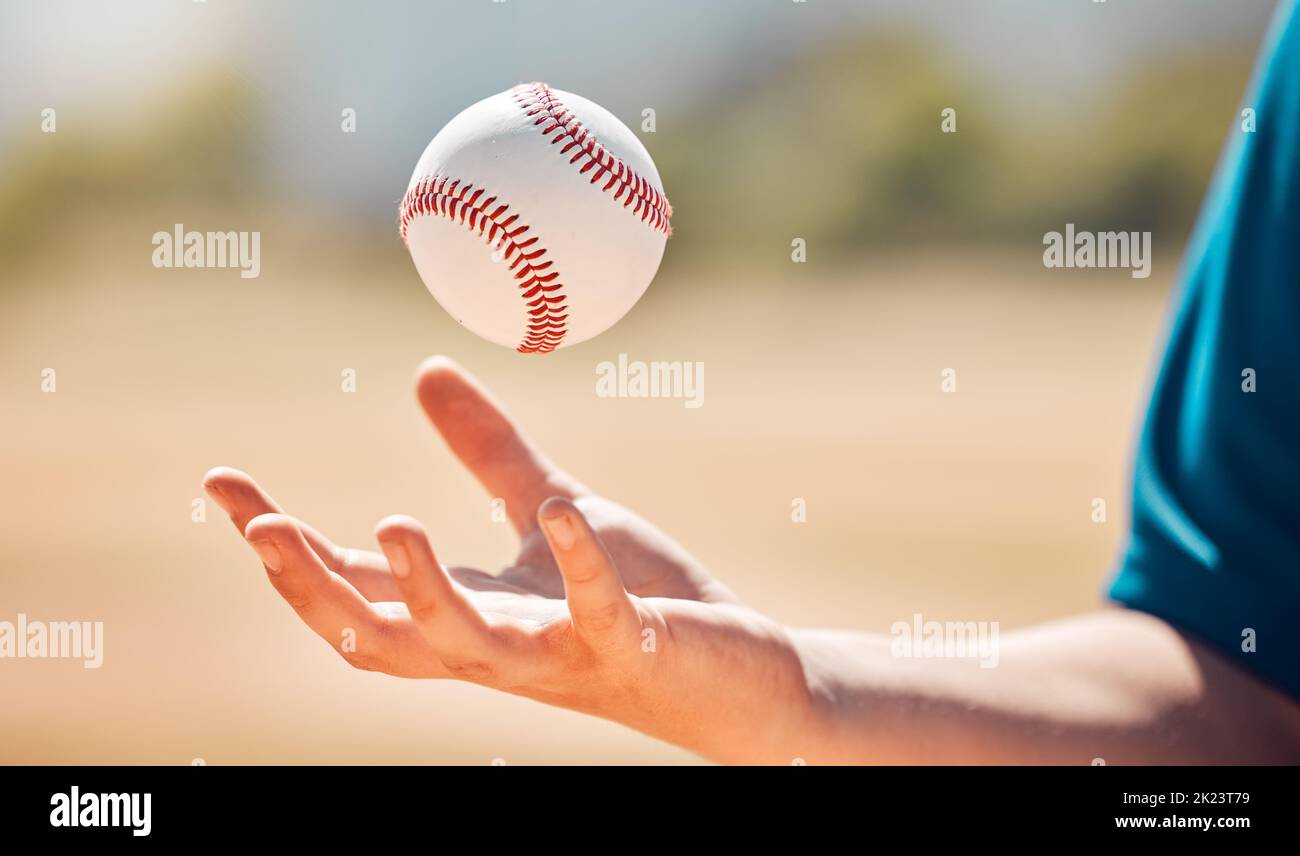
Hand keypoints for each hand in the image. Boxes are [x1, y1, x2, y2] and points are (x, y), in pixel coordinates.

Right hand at [204, 357, 814, 760]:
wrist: (732, 669)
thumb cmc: (634, 595)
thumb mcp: (546, 512)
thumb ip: (487, 453)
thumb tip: (424, 370)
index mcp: (470, 611)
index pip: (356, 587)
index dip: (284, 546)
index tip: (220, 484)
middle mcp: (498, 648)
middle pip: (382, 638)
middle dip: (314, 590)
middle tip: (259, 527)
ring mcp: (561, 656)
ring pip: (470, 647)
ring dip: (426, 594)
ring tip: (391, 525)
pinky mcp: (632, 647)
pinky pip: (597, 614)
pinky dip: (576, 567)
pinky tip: (557, 510)